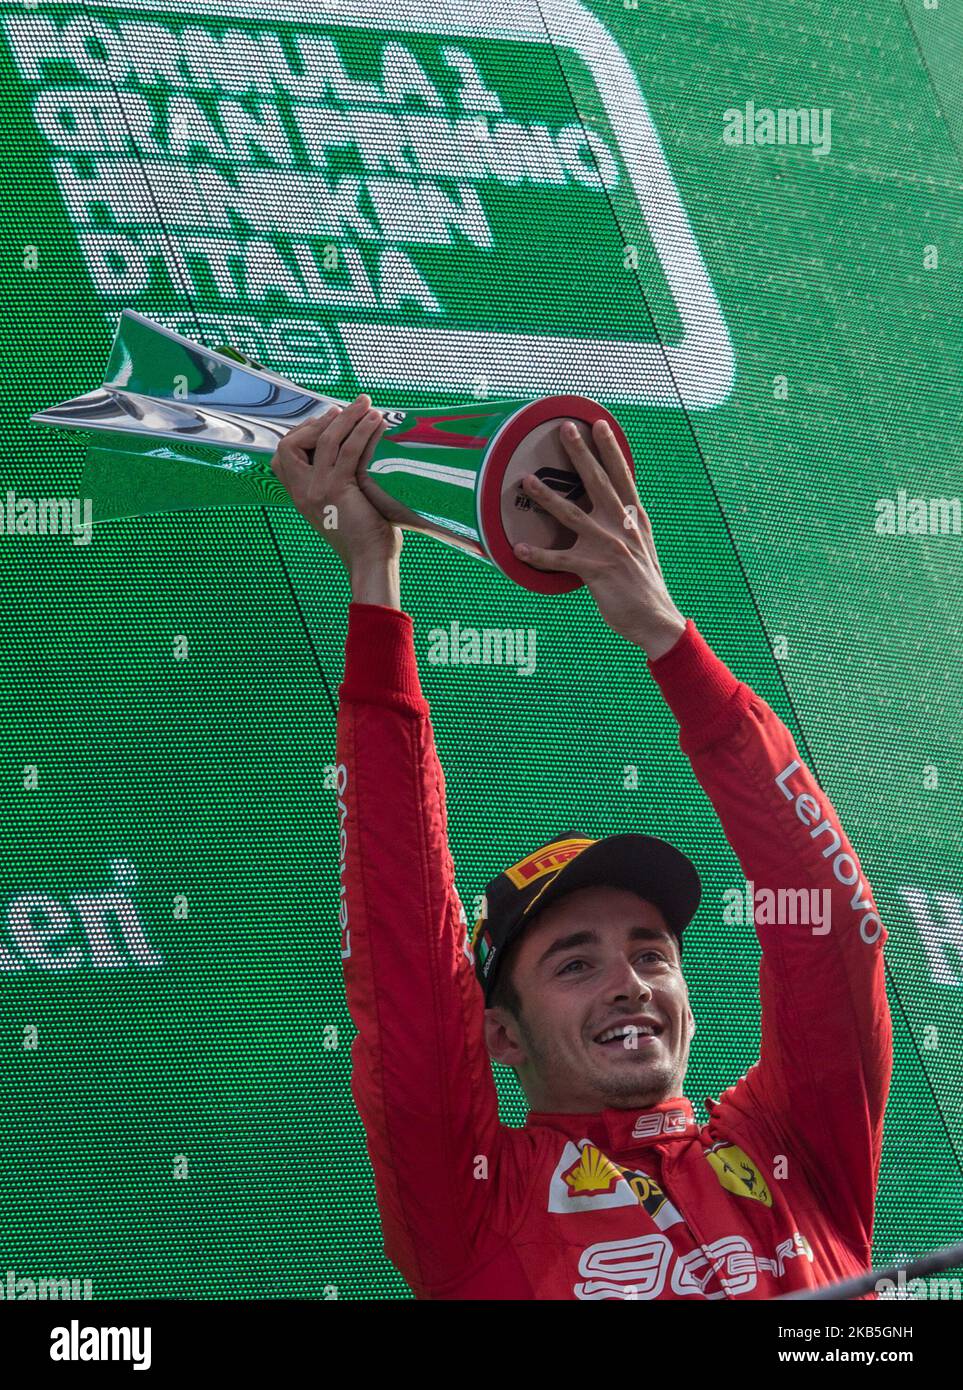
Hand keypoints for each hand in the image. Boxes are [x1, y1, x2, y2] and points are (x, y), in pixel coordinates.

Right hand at [269, 394, 402, 575]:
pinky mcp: (338, 489)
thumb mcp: (344, 503)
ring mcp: (318, 489)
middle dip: (319, 421)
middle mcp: (303, 491)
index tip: (328, 422)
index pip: (282, 456)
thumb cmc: (365, 536)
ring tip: (367, 404)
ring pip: (325, 440)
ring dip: (347, 417)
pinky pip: (348, 450)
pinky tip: (376, 421)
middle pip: (291, 443)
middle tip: (345, 409)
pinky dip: (362, 431)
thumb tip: (356, 447)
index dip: (301, 433)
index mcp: (300, 495)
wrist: (370, 561)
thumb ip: (340, 480)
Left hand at [514, 419, 685, 659]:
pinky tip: (519, 550)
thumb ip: (628, 526)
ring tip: (525, 481)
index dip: (611, 450)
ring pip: (571, 515)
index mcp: (636, 520)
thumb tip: (616, 507)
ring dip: (547, 497)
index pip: (622, 477)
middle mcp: (623, 528)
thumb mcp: (643, 547)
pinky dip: (538, 556)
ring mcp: (609, 548)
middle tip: (565, 430)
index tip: (599, 425)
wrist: (656, 620)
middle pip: (598, 484)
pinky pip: (560, 560)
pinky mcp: (595, 570)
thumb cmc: (645, 585)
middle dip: (580, 454)